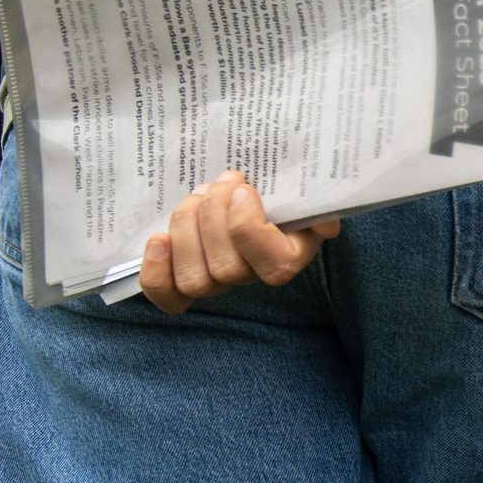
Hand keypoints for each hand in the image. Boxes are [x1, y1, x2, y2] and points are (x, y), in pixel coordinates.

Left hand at [138, 172, 340, 314]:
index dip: (247, 227)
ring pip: (195, 281)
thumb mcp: (301, 193)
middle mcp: (252, 278)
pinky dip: (156, 272)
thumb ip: (318, 205)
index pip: (273, 267)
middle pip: (226, 270)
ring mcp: (217, 283)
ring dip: (186, 232)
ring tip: (194, 198)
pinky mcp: (183, 283)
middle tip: (216, 184)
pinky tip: (158, 240)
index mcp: (287, 259)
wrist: (242, 190)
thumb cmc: (274, 191)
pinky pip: (169, 297)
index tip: (242, 189)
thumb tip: (325, 225)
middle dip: (213, 217)